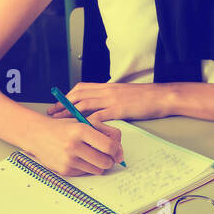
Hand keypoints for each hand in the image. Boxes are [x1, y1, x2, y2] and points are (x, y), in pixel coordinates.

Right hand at [28, 116, 122, 175]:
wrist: (38, 134)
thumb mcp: (85, 122)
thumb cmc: (64, 128)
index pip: (109, 146)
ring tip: (90, 155)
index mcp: (82, 130)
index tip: (116, 150)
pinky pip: (85, 173)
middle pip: (105, 162)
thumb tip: (120, 152)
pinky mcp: (64, 170)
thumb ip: (106, 132)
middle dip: (109, 160)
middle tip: (106, 155)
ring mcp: (68, 160)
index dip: (117, 150)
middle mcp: (74, 146)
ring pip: (97, 170)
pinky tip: (78, 158)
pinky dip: (86, 167)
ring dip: (98, 164)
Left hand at [46, 81, 174, 121]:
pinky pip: (99, 115)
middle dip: (63, 104)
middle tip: (52, 113)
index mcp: (107, 86)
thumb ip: (111, 97)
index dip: (67, 96)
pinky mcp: (119, 110)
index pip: (81, 88)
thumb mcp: (124, 93)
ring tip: (59, 121)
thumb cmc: (145, 97)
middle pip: (78, 95)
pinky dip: (88, 121)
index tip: (58, 104)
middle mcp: (107, 90)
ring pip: (84, 104)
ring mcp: (112, 99)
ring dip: (70, 112)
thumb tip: (100, 106)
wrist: (161, 96)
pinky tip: (80, 127)